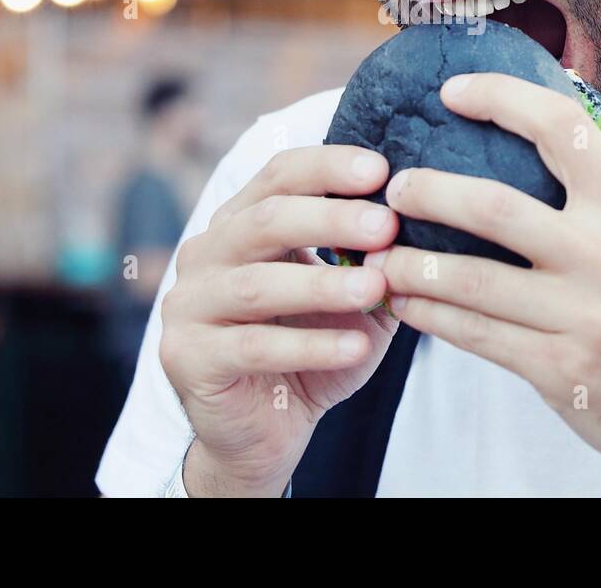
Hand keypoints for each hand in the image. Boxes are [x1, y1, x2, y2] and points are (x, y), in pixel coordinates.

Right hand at [159, 145, 398, 496]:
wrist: (265, 433)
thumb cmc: (311, 350)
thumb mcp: (352, 299)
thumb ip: (373, 261)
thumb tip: (414, 225)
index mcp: (240, 223)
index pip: (279, 175)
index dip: (328, 166)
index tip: (382, 170)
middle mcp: (205, 253)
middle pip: (265, 220)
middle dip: (330, 218)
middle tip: (386, 224)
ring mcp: (189, 305)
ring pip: (257, 284)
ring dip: (322, 284)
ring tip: (376, 285)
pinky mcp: (186, 358)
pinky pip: (252, 347)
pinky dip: (309, 345)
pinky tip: (356, 347)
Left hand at [366, 73, 600, 496]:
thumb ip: (597, 208)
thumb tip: (524, 154)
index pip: (563, 128)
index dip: (501, 98)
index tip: (452, 91)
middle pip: (493, 206)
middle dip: (428, 192)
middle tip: (395, 188)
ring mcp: (585, 317)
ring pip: (469, 278)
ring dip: (411, 263)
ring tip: (381, 255)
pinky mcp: (561, 371)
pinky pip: (473, 333)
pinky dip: (429, 313)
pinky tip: (407, 302)